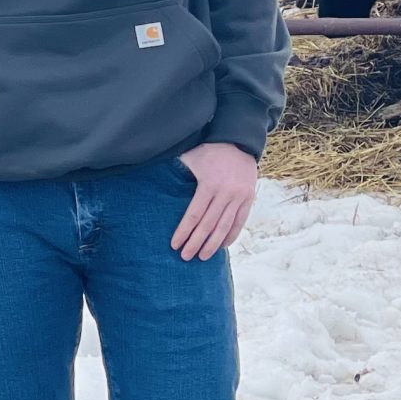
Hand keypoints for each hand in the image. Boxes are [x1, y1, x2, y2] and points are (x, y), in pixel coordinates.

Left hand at [173, 142, 258, 260]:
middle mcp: (226, 193)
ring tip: (203, 257)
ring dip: (213, 244)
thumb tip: (152, 178)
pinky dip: (231, 235)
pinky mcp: (248, 199)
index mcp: (209, 184)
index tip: (175, 245)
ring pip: (225, 227)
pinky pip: (239, 222)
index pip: (194, 214)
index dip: (184, 231)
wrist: (239, 142)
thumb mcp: (191, 157)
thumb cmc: (210, 151)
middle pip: (208, 225)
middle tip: (186, 257)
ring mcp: (239, 197)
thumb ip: (177, 170)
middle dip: (196, 243)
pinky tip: (222, 246)